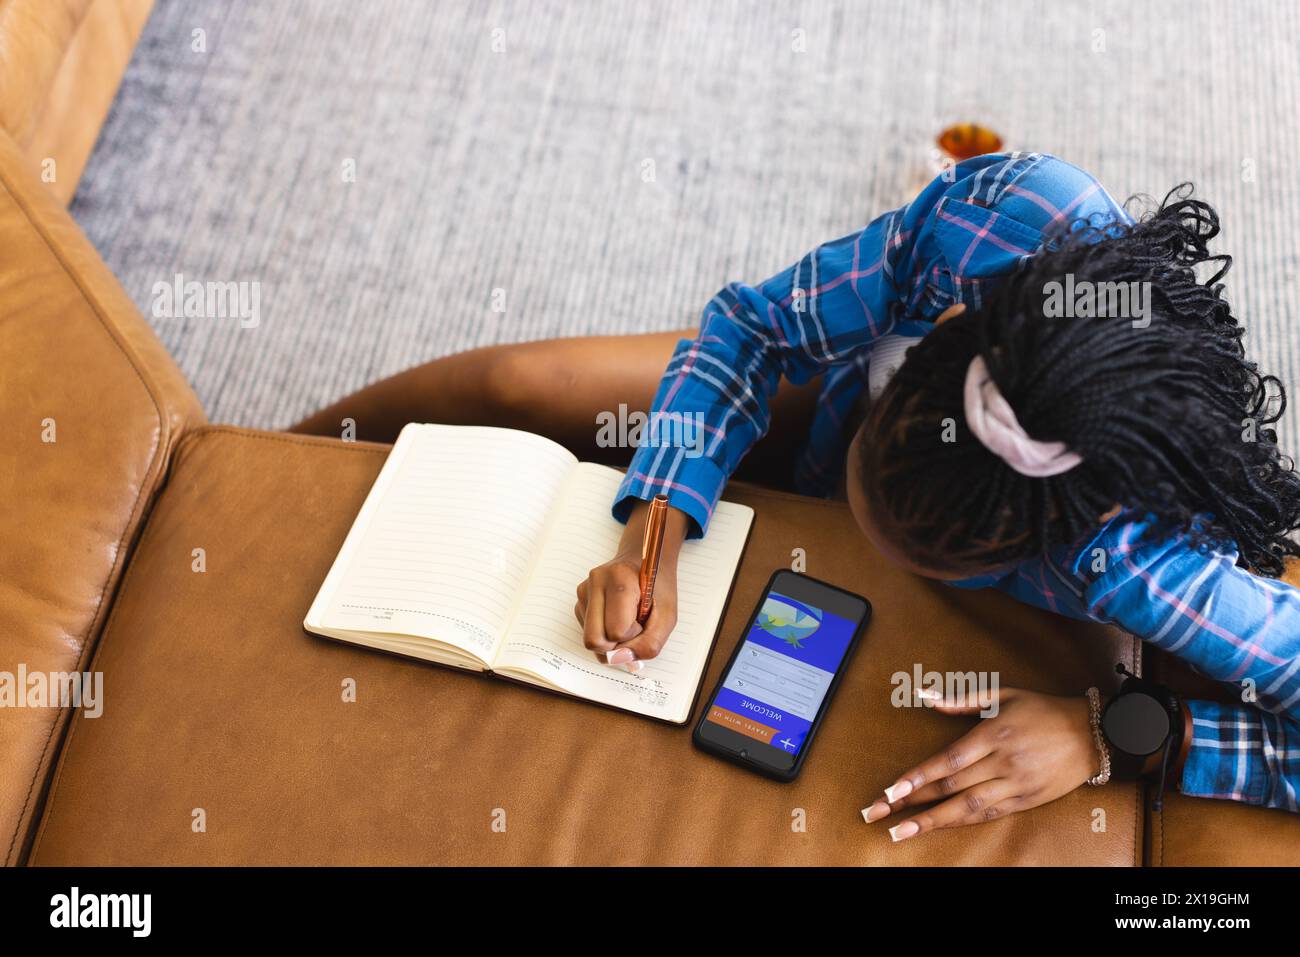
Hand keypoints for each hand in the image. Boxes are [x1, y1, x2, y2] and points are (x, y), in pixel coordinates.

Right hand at [574, 500, 687, 670]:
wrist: (644, 560)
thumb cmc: (657, 587)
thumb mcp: (667, 616)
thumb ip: (650, 643)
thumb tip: (619, 659)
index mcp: (619, 578)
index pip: (617, 631)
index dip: (633, 635)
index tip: (643, 619)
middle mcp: (595, 582)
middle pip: (594, 641)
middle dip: (616, 644)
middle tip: (634, 627)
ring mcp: (583, 590)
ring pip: (590, 639)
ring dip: (611, 639)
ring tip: (626, 618)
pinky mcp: (580, 599)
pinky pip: (588, 632)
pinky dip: (604, 632)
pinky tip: (616, 616)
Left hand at [861, 687, 1098, 840]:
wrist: (1093, 734)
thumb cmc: (1042, 710)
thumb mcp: (1002, 695)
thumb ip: (961, 700)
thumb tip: (924, 696)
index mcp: (995, 733)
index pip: (949, 760)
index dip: (919, 777)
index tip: (891, 790)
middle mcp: (1004, 762)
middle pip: (951, 787)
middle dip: (911, 803)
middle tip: (878, 813)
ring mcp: (1016, 784)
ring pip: (968, 808)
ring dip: (931, 821)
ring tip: (901, 832)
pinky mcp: (1027, 801)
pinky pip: (989, 815)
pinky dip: (962, 822)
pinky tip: (939, 827)